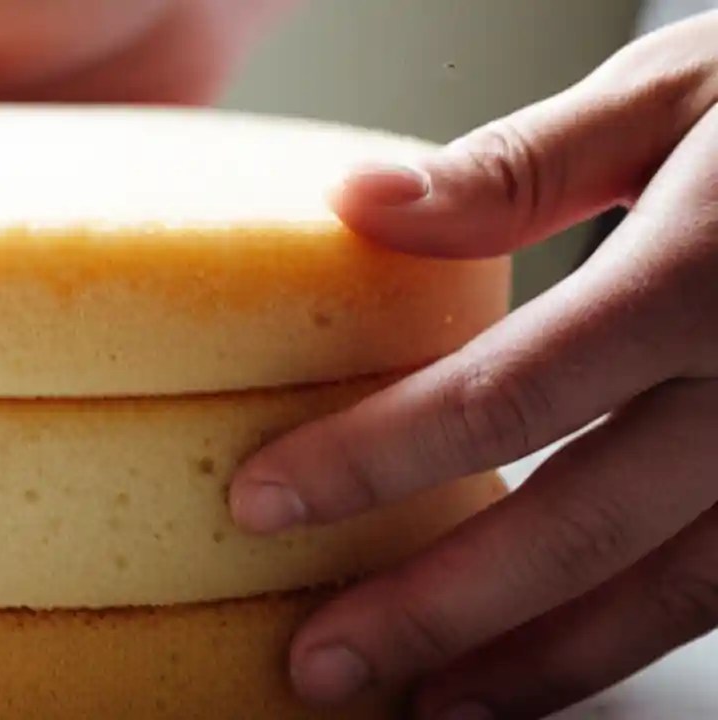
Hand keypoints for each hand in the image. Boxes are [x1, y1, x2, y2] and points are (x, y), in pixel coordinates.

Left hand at [229, 13, 717, 719]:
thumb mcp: (682, 92)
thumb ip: (523, 166)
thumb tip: (362, 204)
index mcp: (709, 272)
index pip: (508, 393)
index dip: (378, 460)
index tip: (265, 501)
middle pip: (579, 527)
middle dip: (435, 607)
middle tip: (320, 661)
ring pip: (671, 594)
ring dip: (538, 661)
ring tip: (428, 703)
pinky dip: (634, 636)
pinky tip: (555, 662)